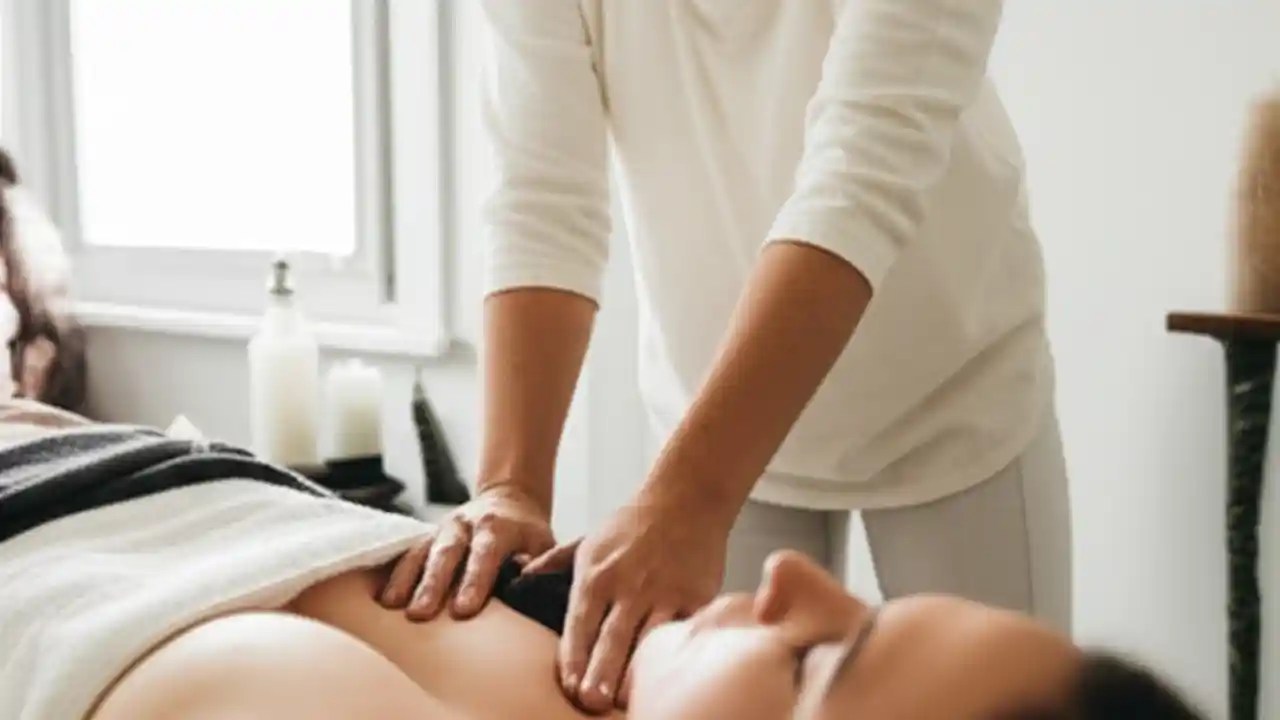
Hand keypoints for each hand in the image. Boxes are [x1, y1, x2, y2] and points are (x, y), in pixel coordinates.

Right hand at [380, 485, 554, 619]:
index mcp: (497, 527)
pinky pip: (406, 553)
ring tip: (390, 605)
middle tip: (419, 615)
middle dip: (432, 584)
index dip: (474, 582)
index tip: (463, 611)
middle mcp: (465, 525)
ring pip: (420, 552)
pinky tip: (379, 595)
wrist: (507, 500)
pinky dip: (393, 572)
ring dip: (405, 579)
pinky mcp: (427, 537)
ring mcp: (442, 529)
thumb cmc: (527, 532)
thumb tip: (528, 581)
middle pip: (446, 554)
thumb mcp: (543, 542)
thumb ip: (538, 561)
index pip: (485, 555)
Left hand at [525, 491, 728, 713]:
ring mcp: (664, 594)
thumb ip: (554, 563)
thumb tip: (522, 578)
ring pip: (648, 641)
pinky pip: (682, 633)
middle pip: (611, 639)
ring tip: (623, 701)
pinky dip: (674, 655)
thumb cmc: (633, 523)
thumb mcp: (588, 540)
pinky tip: (669, 676)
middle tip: (590, 703)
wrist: (686, 498)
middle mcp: (629, 587)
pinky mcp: (696, 598)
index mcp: (597, 576)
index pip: (579, 625)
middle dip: (600, 673)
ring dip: (635, 673)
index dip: (573, 658)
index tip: (568, 686)